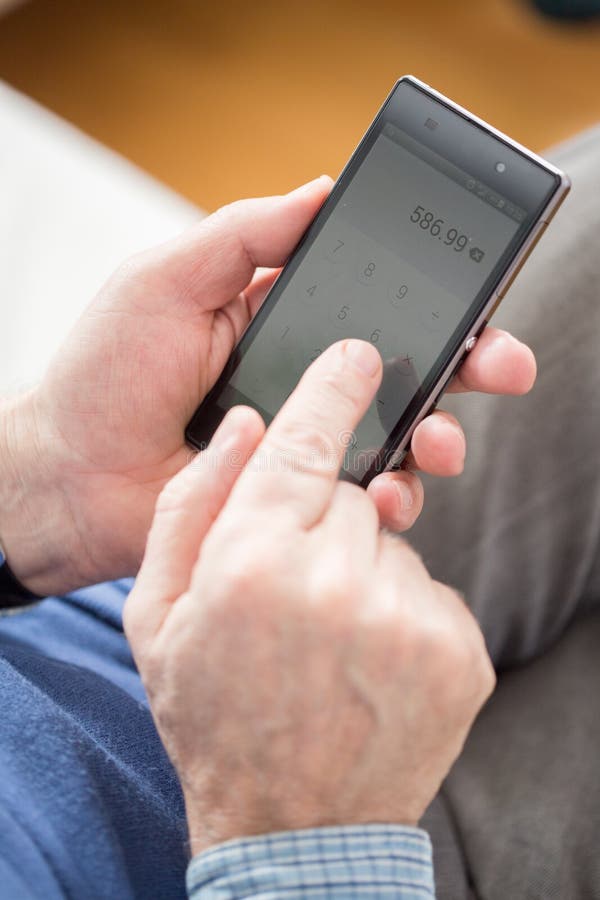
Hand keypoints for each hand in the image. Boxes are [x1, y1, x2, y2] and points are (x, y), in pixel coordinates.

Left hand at [0, 177, 534, 594]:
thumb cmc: (105, 374)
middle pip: (408, 371)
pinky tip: (388, 496)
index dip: (433, 301)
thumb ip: (243, 234)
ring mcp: (307, 446)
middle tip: (504, 366)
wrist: (69, 476)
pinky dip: (391, 501)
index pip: (377, 303)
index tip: (477, 301)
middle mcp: (307, 383)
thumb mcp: (166, 280)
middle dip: (468, 367)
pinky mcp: (299, 504)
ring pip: (401, 440)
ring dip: (440, 438)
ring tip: (440, 442)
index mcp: (285, 322)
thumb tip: (322, 189)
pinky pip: (364, 503)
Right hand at [125, 338, 495, 853]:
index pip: (305, 444)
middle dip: (321, 523)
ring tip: (326, 634)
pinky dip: (400, 608)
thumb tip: (247, 426)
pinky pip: (430, 588)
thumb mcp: (158, 613)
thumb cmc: (213, 712)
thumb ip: (193, 505)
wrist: (291, 824)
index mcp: (253, 566)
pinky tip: (365, 658)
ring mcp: (408, 621)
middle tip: (291, 586)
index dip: (331, 390)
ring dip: (361, 568)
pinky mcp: (459, 652)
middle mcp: (338, 585)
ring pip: (391, 541)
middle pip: (348, 494)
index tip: (358, 355)